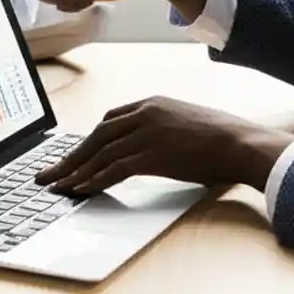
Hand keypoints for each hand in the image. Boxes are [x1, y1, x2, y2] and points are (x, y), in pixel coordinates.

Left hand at [39, 97, 293, 195]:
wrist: (243, 144)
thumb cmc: (224, 138)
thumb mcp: (189, 121)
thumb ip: (164, 128)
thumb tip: (153, 146)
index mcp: (153, 102)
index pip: (109, 119)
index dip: (90, 140)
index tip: (76, 155)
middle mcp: (145, 114)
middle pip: (96, 136)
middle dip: (70, 157)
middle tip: (49, 173)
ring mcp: (147, 133)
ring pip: (99, 154)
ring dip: (75, 173)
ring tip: (57, 187)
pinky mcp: (152, 155)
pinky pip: (113, 170)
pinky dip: (93, 181)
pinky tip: (81, 191)